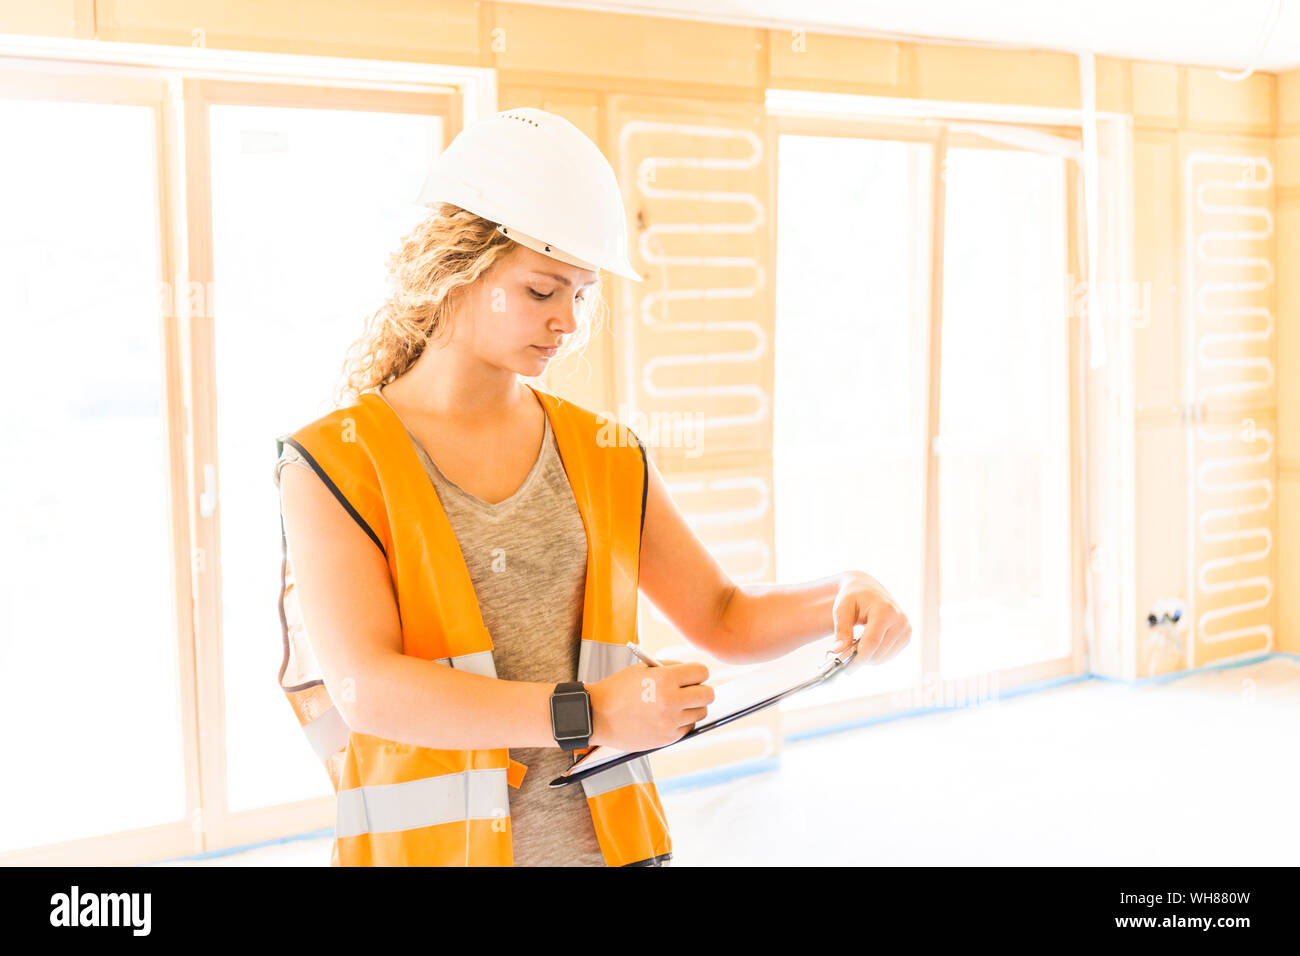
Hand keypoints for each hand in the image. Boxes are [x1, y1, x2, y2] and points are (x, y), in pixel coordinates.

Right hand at [587, 659, 713, 751]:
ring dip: (692, 708)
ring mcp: (670, 721)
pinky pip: (688, 728)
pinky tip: (666, 717)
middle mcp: (670, 700)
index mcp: (665, 678)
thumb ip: (670, 668)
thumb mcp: (643, 669)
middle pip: (708, 694)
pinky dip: (682, 722)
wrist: (597, 716)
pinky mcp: (667, 738)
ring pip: (701, 712)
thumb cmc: (618, 689)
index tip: (693, 676)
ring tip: (675, 705)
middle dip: (701, 691)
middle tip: (691, 691)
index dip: (698, 673)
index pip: (702, 672)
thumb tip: (694, 674)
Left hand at [830, 571, 911, 669]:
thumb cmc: (854, 597)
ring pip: (884, 657)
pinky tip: (866, 645)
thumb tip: (838, 650)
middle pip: (878, 652)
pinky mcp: (907, 637)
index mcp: (885, 610)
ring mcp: (906, 630)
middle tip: (844, 658)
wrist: (869, 590)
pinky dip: (875, 655)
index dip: (859, 658)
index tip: (846, 669)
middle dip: (860, 659)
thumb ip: (841, 629)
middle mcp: (900, 620)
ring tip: (854, 646)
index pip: (872, 642)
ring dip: (867, 658)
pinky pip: (889, 656)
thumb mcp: (842, 608)